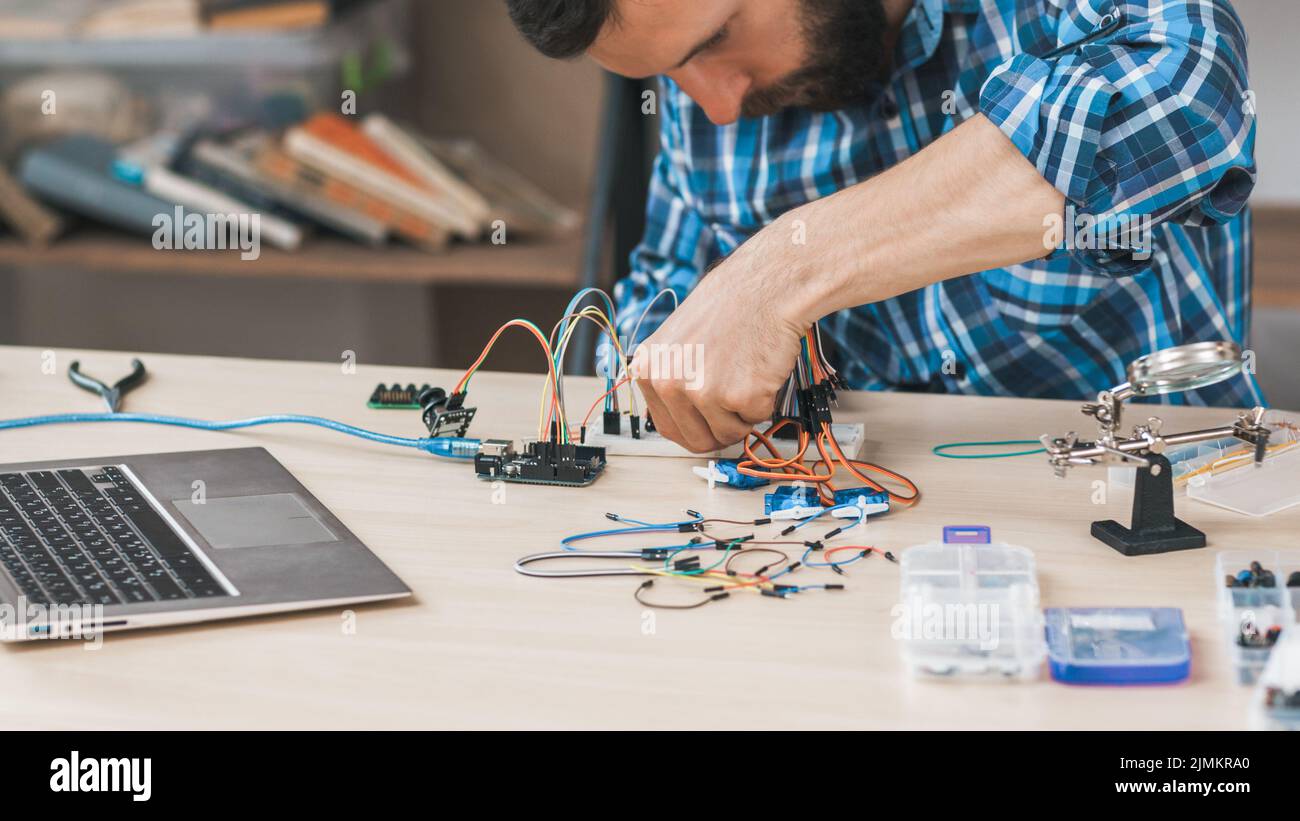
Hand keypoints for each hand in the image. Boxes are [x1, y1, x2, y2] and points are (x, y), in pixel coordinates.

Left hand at [631, 219, 817, 452]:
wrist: (765, 287)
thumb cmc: (729, 307)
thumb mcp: (678, 341)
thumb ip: (672, 378)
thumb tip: (680, 419)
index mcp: (648, 369)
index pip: (666, 428)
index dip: (694, 428)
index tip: (708, 421)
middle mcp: (667, 383)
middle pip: (695, 439)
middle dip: (719, 429)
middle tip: (735, 405)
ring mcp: (700, 391)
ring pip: (727, 434)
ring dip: (743, 414)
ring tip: (746, 374)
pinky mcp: (737, 396)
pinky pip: (755, 420)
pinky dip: (765, 401)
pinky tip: (760, 368)